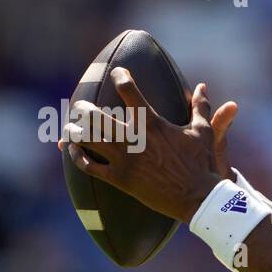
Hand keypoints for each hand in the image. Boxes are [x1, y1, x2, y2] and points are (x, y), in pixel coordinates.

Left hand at [58, 67, 238, 221]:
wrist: (198, 197)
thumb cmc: (200, 163)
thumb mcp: (202, 131)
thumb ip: (199, 107)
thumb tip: (202, 86)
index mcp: (151, 122)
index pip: (128, 89)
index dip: (120, 76)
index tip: (117, 73)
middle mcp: (133, 137)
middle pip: (94, 116)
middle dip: (82, 108)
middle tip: (79, 107)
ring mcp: (124, 159)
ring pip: (87, 140)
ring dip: (74, 132)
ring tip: (69, 127)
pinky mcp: (120, 179)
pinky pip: (89, 167)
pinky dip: (77, 158)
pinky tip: (74, 152)